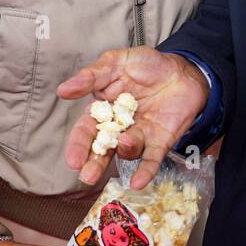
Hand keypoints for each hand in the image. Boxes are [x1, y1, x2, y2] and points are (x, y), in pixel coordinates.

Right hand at [59, 47, 209, 189]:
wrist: (182, 70)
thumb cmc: (147, 65)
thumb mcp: (116, 62)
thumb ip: (91, 76)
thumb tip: (63, 90)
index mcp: (104, 110)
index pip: (87, 130)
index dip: (79, 145)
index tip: (73, 160)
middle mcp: (119, 128)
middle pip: (103, 149)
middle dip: (94, 163)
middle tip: (87, 175)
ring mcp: (141, 136)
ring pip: (128, 152)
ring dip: (125, 151)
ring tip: (125, 141)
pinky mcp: (161, 142)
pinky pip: (152, 159)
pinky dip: (146, 171)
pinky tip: (138, 182)